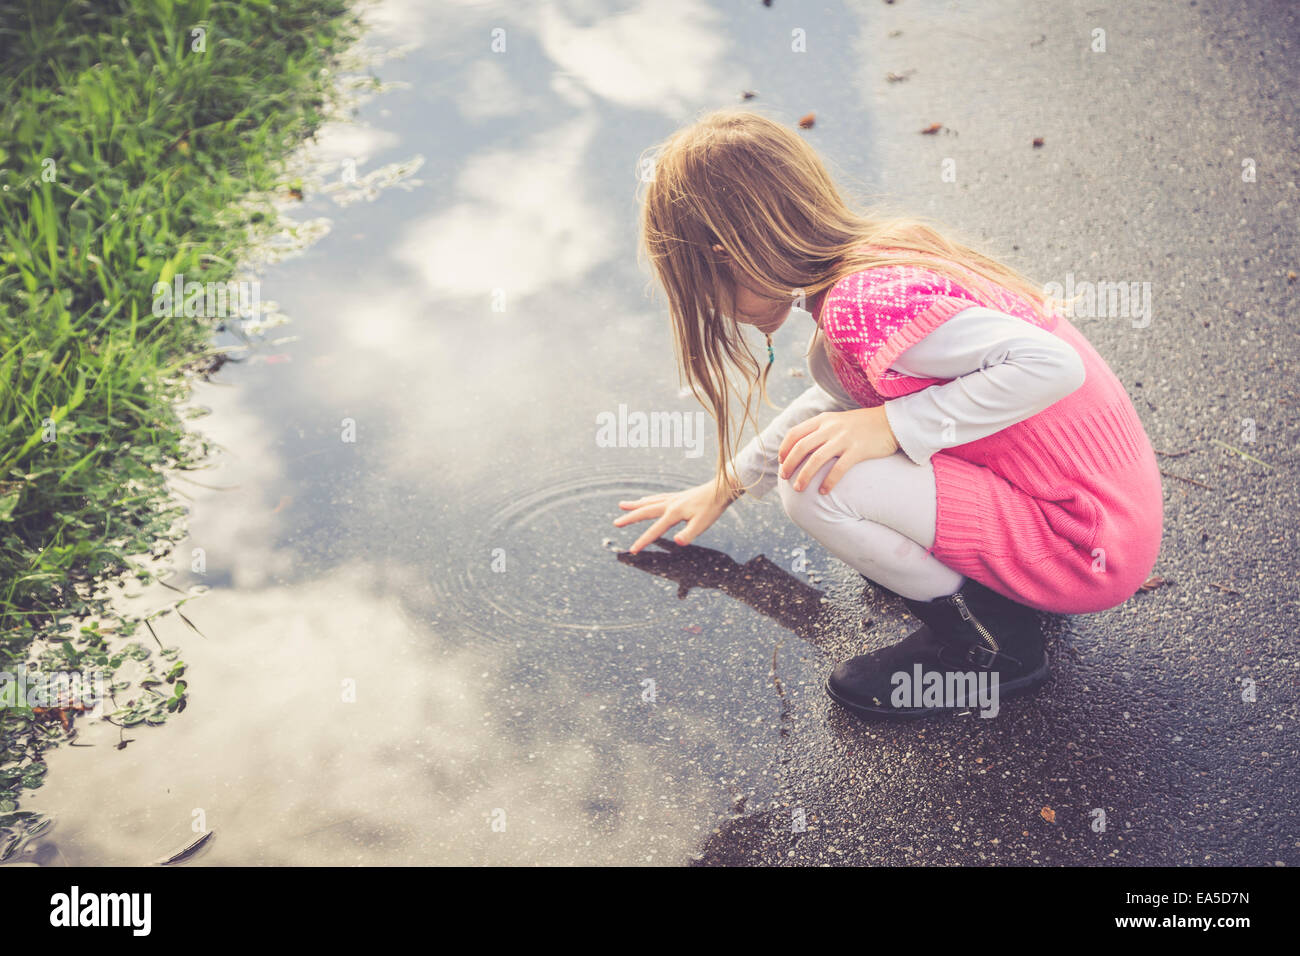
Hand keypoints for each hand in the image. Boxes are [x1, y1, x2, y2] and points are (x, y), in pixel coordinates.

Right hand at [613, 478, 739, 553]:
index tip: (632, 550)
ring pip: (648, 502)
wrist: (721, 489)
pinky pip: (657, 497)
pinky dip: (648, 499)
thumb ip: (688, 535)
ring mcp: (672, 498)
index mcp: (673, 513)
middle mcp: (669, 504)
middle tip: (615, 523)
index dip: (642, 541)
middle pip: (644, 512)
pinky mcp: (677, 496)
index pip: (655, 531)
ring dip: (634, 505)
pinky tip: (644, 499)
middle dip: (629, 518)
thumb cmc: (712, 508)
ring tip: (621, 506)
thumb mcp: (702, 525)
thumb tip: (676, 542)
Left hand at [777, 406, 898, 493]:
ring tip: (798, 488)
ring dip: (804, 475)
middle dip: (789, 464)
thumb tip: (800, 446)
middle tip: (784, 477)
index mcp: (823, 420)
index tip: (780, 461)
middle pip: (801, 447)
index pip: (795, 433)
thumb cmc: (861, 425)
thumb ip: (820, 429)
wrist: (890, 422)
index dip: (784, 448)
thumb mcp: (837, 420)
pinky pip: (838, 468)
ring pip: (816, 459)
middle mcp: (831, 428)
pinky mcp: (858, 450)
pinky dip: (828, 481)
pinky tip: (823, 491)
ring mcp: (844, 438)